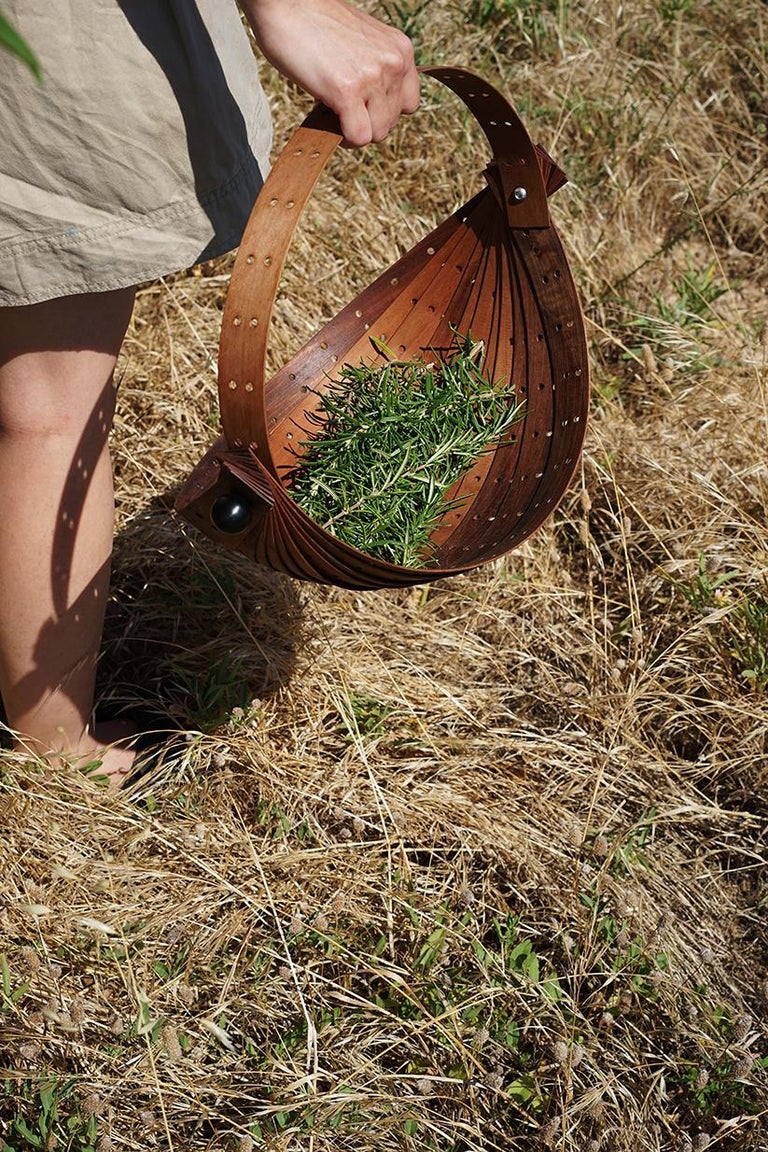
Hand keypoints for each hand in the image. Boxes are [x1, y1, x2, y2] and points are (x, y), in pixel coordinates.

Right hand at [241, 0, 419, 145]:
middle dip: (366, 122)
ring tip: (334, 112)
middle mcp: (393, 62)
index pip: (408, 104)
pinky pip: (358, 137)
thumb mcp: (361, 44)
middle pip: (390, 123)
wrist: (283, 3)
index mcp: (400, 49)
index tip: (362, 106)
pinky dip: (343, 138)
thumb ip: (375, 69)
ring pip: (376, 134)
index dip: (383, 111)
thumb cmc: (314, 22)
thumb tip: (371, 110)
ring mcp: (372, 77)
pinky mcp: (348, 91)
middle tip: (341, 109)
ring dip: (354, 131)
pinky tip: (329, 123)